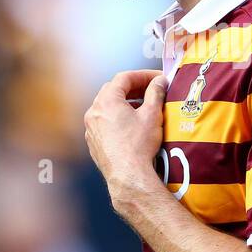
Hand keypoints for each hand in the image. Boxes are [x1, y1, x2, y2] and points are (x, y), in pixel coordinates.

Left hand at [84, 69, 166, 208]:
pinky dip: (117, 119)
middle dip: (133, 88)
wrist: (128, 175)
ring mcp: (91, 128)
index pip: (124, 78)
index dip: (143, 75)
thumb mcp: (152, 114)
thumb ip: (156, 93)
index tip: (158, 79)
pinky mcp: (93, 143)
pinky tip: (131, 126)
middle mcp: (94, 112)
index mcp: (107, 101)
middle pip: (113, 90)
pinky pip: (104, 123)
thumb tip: (160, 82)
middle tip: (151, 90)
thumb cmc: (139, 145)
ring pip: (107, 107)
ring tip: (142, 108)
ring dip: (124, 103)